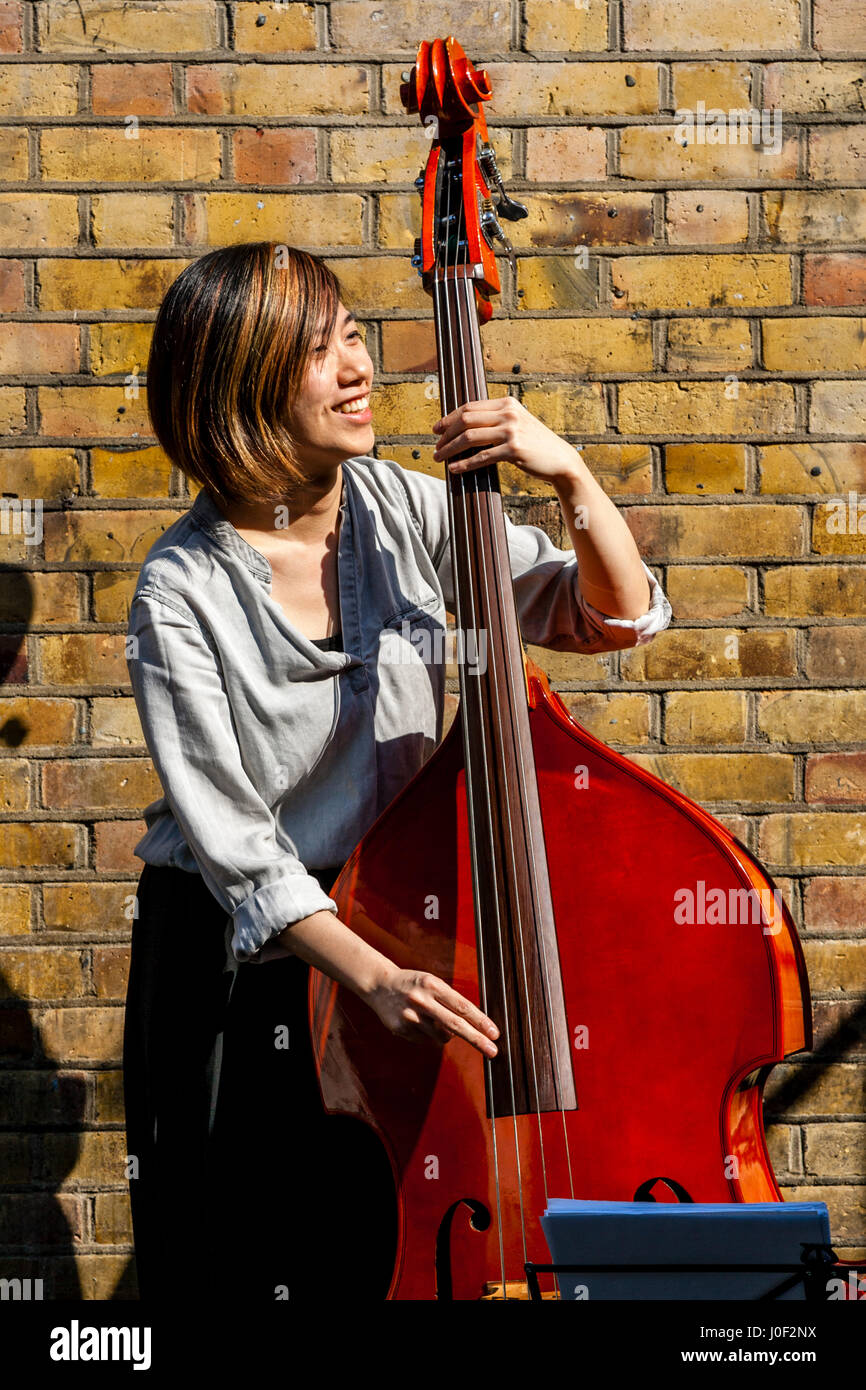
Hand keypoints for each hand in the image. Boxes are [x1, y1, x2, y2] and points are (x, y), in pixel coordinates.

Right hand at [365, 964, 499, 1057]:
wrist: (379, 985)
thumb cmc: (414, 984)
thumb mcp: (433, 983)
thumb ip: (451, 1001)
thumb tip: (474, 1027)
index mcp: (433, 984)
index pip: (462, 1006)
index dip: (480, 1021)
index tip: (494, 1033)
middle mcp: (421, 1000)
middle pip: (455, 1025)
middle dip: (476, 1039)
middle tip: (493, 1051)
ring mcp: (410, 1016)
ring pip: (442, 1037)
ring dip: (447, 1033)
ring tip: (434, 1018)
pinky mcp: (401, 1029)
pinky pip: (427, 1041)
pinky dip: (429, 1035)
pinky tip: (418, 1022)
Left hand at [432, 396, 581, 486]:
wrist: (560, 459)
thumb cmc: (535, 444)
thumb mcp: (518, 423)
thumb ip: (497, 419)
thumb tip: (467, 425)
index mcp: (507, 404)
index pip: (469, 407)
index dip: (449, 418)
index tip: (437, 429)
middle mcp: (508, 413)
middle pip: (466, 420)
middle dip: (446, 434)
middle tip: (436, 446)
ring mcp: (511, 431)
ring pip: (470, 437)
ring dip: (450, 449)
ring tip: (439, 457)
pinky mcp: (514, 450)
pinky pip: (481, 457)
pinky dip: (465, 464)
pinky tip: (455, 469)